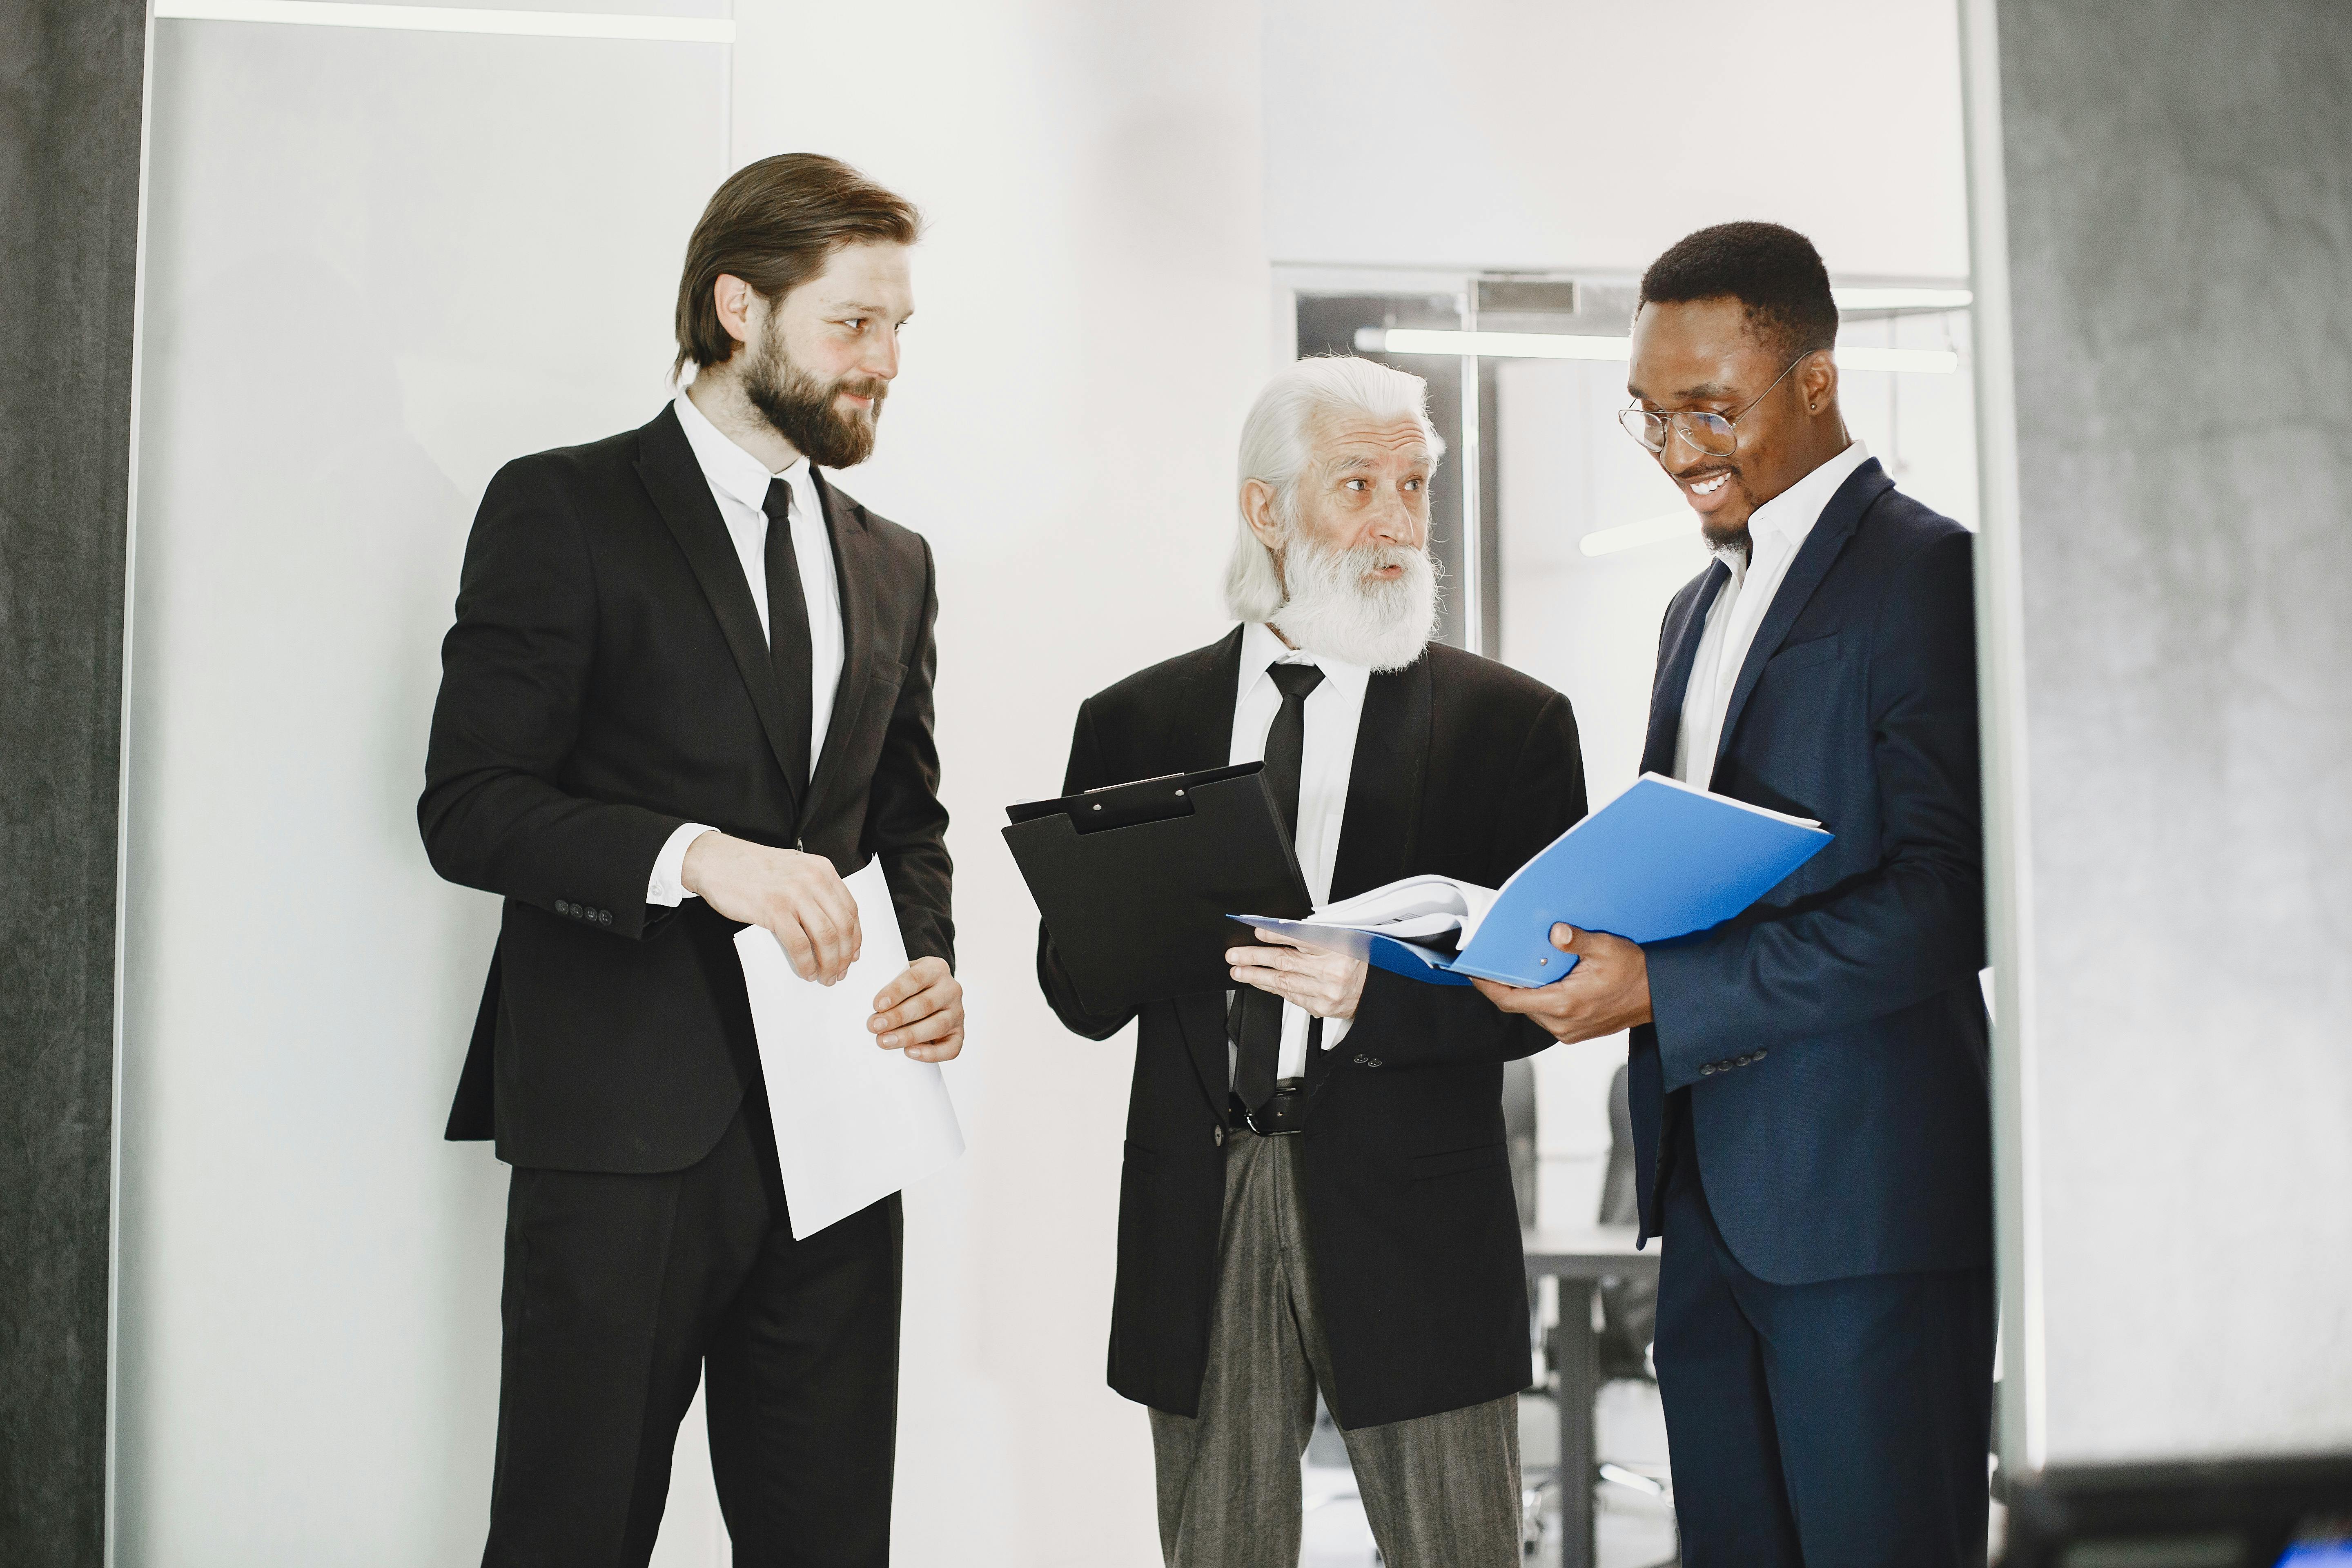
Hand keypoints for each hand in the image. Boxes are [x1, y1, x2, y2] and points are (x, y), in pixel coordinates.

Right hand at [681, 831, 860, 983]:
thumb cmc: (752, 868)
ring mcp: (794, 894)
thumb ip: (815, 890)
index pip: (850, 909)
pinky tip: (805, 972)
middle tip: (839, 973)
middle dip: (843, 956)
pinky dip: (806, 963)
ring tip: (825, 977)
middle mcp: (813, 880)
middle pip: (842, 926)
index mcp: (822, 870)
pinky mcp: (774, 909)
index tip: (851, 955)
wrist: (716, 860)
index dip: (855, 938)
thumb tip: (831, 925)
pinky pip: (799, 944)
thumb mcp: (795, 870)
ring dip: (829, 964)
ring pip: (826, 938)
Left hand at [869, 957, 963, 1062]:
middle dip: (898, 1017)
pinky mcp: (959, 1034)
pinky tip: (909, 1053)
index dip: (896, 991)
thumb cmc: (907, 987)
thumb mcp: (900, 974)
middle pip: (925, 1004)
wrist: (929, 995)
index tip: (877, 1005)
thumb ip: (887, 981)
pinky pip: (951, 1048)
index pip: (916, 978)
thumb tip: (866, 1001)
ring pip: (937, 1026)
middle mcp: (951, 989)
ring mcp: (957, 1013)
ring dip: (909, 1036)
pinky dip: (931, 1053)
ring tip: (884, 1042)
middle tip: (874, 1026)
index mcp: (936, 968)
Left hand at [1226, 929, 1369, 1020]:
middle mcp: (1330, 971)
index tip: (1257, 930)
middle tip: (1234, 955)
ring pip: (1283, 982)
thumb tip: (1281, 928)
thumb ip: (1315, 933)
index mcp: (1337, 947)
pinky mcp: (1321, 1007)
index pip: (1300, 937)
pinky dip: (1273, 988)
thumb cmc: (1358, 959)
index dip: (1276, 934)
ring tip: (1239, 971)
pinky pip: (1291, 997)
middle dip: (1255, 958)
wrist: (1376, 989)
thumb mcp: (1343, 936)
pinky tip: (1260, 982)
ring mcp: (1325, 992)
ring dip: (1257, 976)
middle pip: (1285, 961)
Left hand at [1470, 924, 1651, 1043]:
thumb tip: (1556, 932)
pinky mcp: (1574, 1032)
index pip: (1510, 1000)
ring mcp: (1568, 1031)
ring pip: (1532, 1011)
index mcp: (1564, 1004)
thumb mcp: (1607, 948)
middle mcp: (1562, 1024)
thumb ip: (1578, 940)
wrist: (1659, 997)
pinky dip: (1539, 999)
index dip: (1487, 986)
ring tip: (1520, 969)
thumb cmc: (1635, 974)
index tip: (1472, 972)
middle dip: (1505, 985)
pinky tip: (1544, 982)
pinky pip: (1546, 1016)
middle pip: (1518, 1005)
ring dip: (1524, 992)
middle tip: (1495, 963)